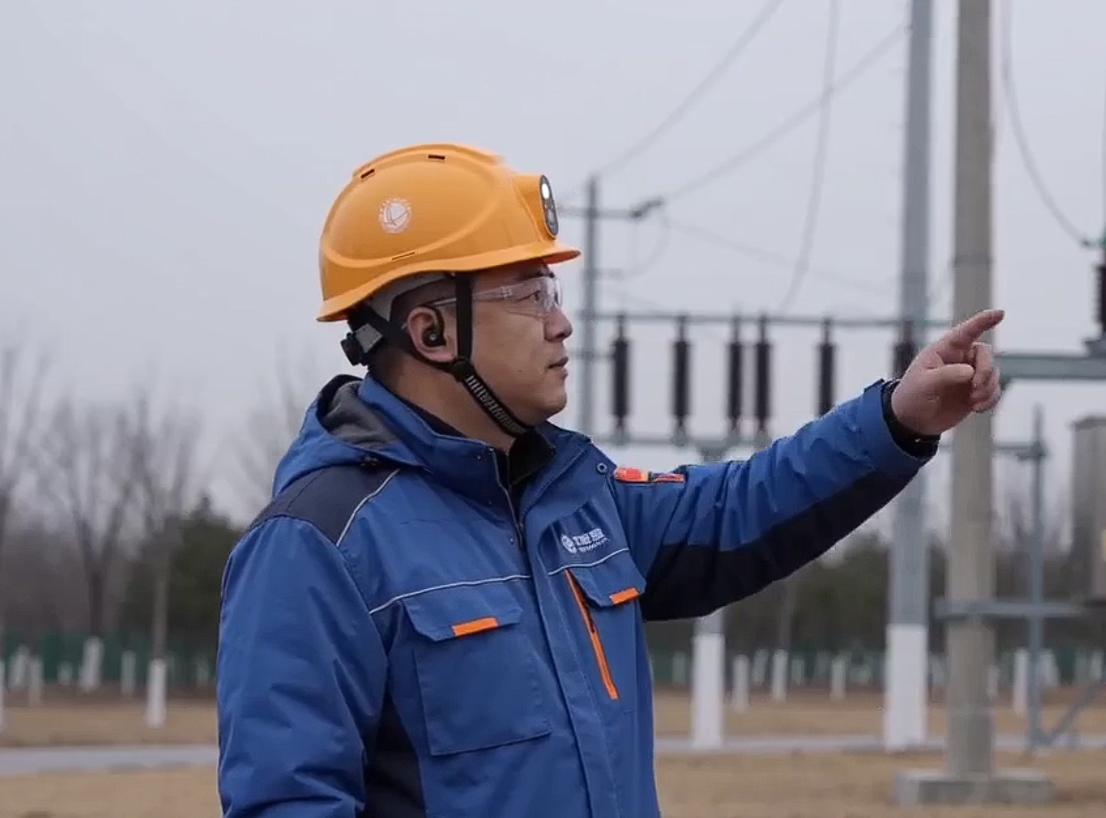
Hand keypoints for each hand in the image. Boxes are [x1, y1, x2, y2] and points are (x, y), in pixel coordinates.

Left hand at [890, 309, 1004, 436]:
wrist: (913, 421)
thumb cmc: (912, 396)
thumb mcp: (923, 384)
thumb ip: (945, 375)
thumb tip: (970, 371)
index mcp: (944, 350)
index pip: (966, 332)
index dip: (983, 321)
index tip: (1000, 313)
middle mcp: (960, 359)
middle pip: (986, 355)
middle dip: (986, 371)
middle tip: (976, 387)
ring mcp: (969, 375)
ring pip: (994, 373)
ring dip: (988, 388)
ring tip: (973, 402)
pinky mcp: (976, 391)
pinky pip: (995, 390)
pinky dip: (991, 399)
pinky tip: (977, 408)